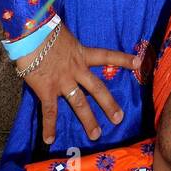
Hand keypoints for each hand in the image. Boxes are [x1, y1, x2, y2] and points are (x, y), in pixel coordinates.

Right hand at [17, 24, 141, 144]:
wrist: (31, 34)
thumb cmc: (45, 30)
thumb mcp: (64, 34)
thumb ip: (69, 44)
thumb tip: (67, 43)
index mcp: (82, 54)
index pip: (107, 56)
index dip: (123, 59)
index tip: (139, 63)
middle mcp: (76, 70)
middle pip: (97, 89)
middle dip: (109, 104)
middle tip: (119, 119)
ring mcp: (63, 81)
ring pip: (79, 103)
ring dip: (88, 120)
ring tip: (96, 135)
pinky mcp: (47, 90)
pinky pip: (49, 111)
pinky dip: (49, 127)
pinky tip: (49, 140)